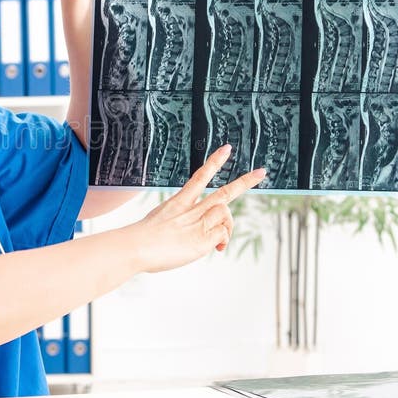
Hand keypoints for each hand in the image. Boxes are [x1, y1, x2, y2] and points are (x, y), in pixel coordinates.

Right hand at [125, 145, 266, 274]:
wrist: (135, 246)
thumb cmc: (143, 241)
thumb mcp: (162, 225)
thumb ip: (183, 225)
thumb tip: (204, 235)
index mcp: (179, 202)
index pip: (200, 176)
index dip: (215, 161)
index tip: (226, 149)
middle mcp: (191, 209)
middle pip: (224, 192)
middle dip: (245, 182)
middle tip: (262, 172)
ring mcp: (199, 222)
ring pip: (225, 214)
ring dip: (227, 226)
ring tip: (218, 242)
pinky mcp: (203, 238)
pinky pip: (222, 235)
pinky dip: (221, 241)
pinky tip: (214, 248)